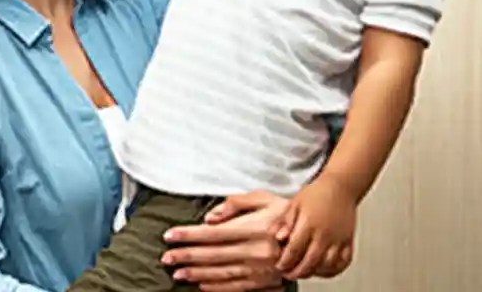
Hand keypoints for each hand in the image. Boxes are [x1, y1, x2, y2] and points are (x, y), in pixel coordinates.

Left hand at [161, 191, 287, 290]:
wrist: (314, 236)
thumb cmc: (285, 214)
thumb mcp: (263, 198)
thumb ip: (235, 204)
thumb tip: (211, 217)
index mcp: (253, 229)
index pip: (213, 233)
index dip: (189, 235)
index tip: (170, 235)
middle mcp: (256, 250)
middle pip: (213, 254)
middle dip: (186, 256)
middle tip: (166, 258)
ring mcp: (260, 269)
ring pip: (221, 273)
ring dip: (197, 273)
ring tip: (178, 273)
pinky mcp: (264, 281)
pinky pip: (236, 286)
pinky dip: (217, 287)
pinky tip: (201, 284)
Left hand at [276, 176, 357, 280]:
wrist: (341, 187)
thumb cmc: (316, 194)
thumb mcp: (294, 204)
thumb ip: (285, 222)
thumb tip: (277, 237)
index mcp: (308, 224)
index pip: (294, 250)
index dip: (285, 262)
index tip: (279, 266)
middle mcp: (325, 234)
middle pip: (310, 262)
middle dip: (297, 272)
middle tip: (289, 274)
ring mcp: (338, 240)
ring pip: (327, 266)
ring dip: (314, 273)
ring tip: (304, 272)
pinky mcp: (349, 241)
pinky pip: (343, 263)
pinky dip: (333, 270)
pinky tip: (323, 270)